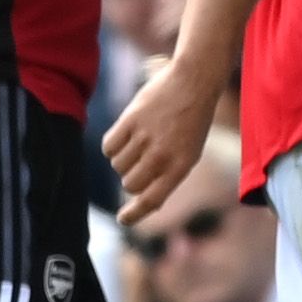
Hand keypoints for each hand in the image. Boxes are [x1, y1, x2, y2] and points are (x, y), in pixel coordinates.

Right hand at [103, 63, 224, 220]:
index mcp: (180, 166)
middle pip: (130, 184)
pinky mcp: (130, 120)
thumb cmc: (192, 121)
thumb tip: (144, 202)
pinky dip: (112, 146)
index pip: (152, 200)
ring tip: (138, 142)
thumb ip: (167, 176)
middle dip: (132, 178)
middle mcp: (162, 155)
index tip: (123, 219)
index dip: (135, 214)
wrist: (193, 82)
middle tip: (141, 162)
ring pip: (117, 166)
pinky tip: (125, 135)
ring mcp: (144, 137)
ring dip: (123, 159)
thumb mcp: (189, 152)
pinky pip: (108, 146)